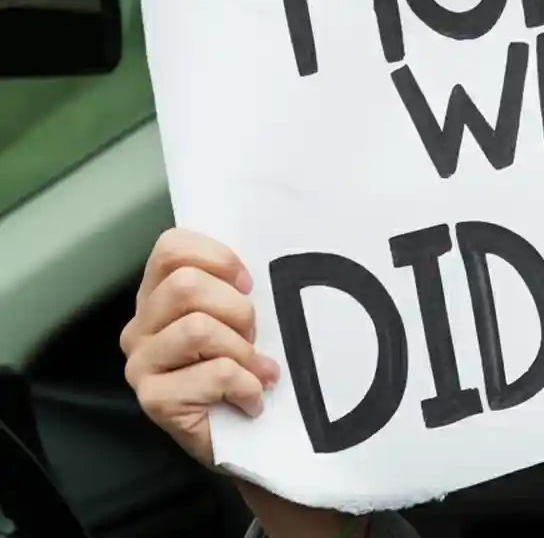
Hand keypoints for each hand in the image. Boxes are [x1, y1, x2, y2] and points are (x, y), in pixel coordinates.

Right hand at [119, 227, 279, 466]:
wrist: (248, 440)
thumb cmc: (246, 371)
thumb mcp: (241, 320)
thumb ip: (234, 288)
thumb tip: (259, 270)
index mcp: (158, 297)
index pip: (171, 248)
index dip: (218, 258)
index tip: (248, 285)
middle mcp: (139, 327)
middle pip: (186, 286)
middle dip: (236, 310)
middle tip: (253, 338)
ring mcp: (142, 365)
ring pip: (198, 328)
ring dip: (243, 351)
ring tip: (256, 371)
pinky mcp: (154, 399)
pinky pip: (214, 372)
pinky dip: (246, 384)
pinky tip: (251, 399)